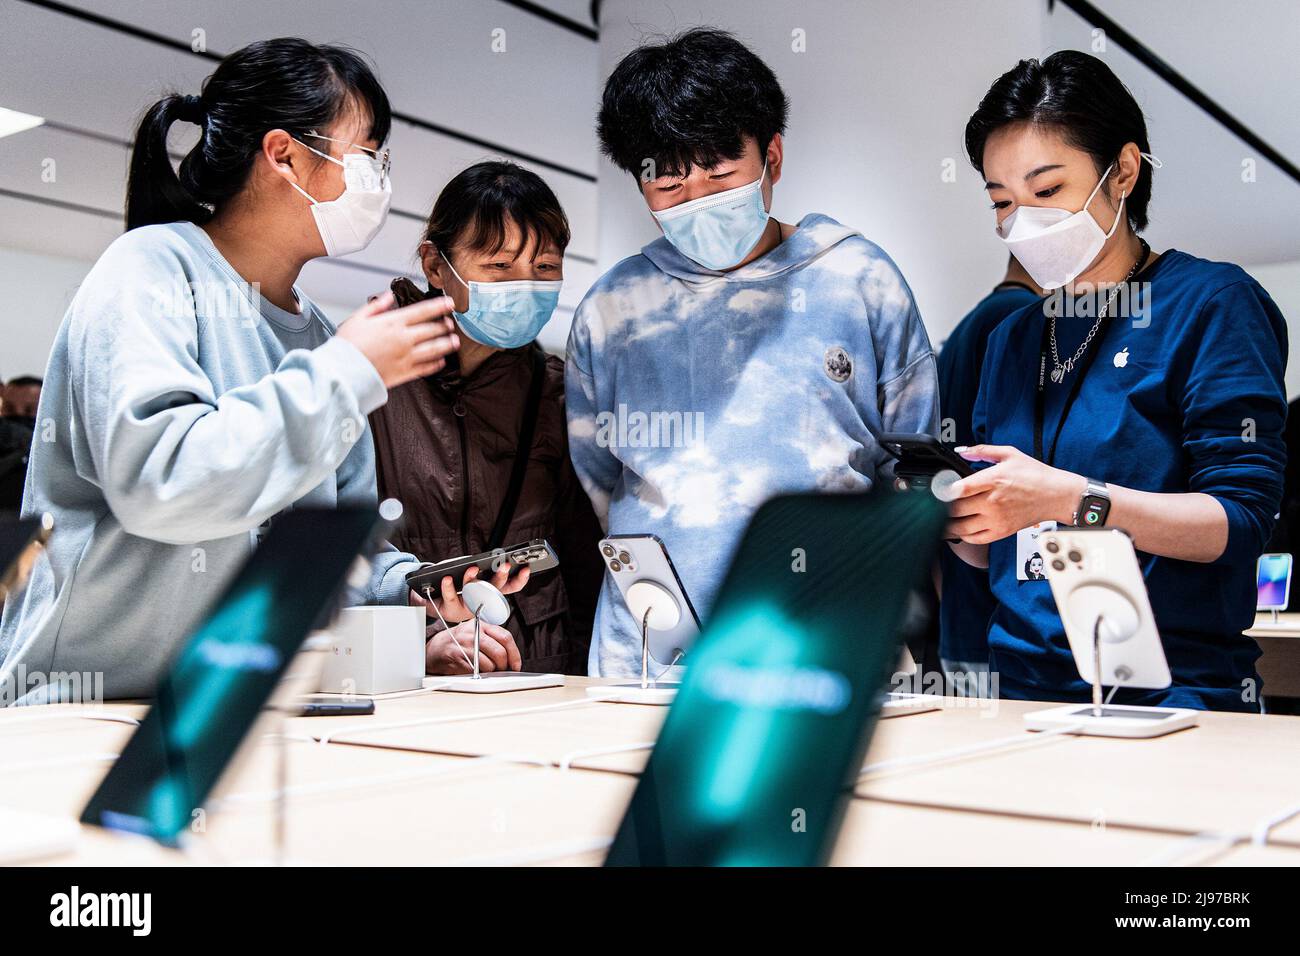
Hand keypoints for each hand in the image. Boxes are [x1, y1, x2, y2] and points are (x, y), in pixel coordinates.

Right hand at [336, 290, 459, 387]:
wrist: (344, 371)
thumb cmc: (348, 346)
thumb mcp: (358, 318)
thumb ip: (376, 306)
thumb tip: (388, 296)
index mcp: (393, 323)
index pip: (424, 311)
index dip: (440, 306)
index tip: (450, 303)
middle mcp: (404, 338)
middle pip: (433, 329)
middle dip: (445, 325)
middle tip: (450, 324)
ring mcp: (407, 356)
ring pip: (435, 348)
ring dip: (447, 344)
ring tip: (454, 341)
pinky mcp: (406, 372)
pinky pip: (427, 367)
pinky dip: (437, 363)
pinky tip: (441, 360)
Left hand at [407, 562, 531, 624]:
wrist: (433, 600)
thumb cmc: (456, 584)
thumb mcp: (468, 573)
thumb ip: (477, 568)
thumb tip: (481, 560)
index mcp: (491, 592)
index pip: (510, 587)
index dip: (520, 580)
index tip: (526, 569)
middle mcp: (482, 601)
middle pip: (495, 590)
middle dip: (501, 577)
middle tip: (505, 565)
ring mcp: (468, 607)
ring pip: (473, 594)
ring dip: (472, 580)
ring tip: (472, 569)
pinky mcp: (452, 610)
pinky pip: (451, 597)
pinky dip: (449, 587)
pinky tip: (447, 578)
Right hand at [425, 620, 521, 674]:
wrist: (436, 647)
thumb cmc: (459, 641)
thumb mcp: (475, 631)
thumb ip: (492, 638)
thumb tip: (511, 656)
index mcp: (480, 625)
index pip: (505, 637)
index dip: (514, 654)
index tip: (516, 664)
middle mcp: (473, 634)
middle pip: (499, 652)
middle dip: (505, 665)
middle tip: (503, 669)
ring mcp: (464, 647)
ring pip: (489, 665)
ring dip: (492, 672)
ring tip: (488, 670)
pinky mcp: (457, 659)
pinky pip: (476, 672)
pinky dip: (480, 675)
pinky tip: (477, 671)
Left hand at [945, 444, 1082, 544]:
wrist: (1056, 495)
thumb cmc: (1035, 475)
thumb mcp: (1009, 454)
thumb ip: (982, 450)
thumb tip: (961, 450)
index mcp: (993, 480)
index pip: (959, 489)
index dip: (942, 491)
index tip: (935, 490)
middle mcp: (993, 501)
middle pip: (956, 509)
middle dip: (941, 508)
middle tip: (935, 505)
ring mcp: (996, 519)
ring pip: (961, 528)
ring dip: (947, 525)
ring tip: (940, 519)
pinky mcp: (1001, 532)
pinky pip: (975, 538)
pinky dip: (962, 536)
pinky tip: (958, 529)